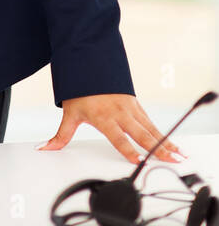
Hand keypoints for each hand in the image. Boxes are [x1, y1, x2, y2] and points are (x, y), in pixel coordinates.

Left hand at [37, 94, 185, 164]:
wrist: (88, 65)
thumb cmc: (79, 91)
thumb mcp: (69, 113)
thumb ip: (61, 135)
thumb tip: (45, 148)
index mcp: (103, 117)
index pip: (118, 137)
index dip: (129, 149)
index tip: (140, 160)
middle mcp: (119, 113)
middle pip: (141, 134)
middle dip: (158, 148)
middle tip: (172, 160)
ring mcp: (130, 108)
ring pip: (151, 128)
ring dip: (166, 142)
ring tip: (179, 154)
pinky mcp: (136, 104)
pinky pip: (150, 121)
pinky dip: (162, 133)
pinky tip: (172, 143)